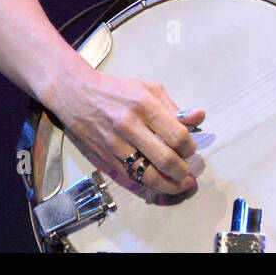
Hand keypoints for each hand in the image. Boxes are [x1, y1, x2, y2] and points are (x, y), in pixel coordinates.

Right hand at [49, 67, 205, 195]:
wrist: (77, 95)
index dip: (190, 148)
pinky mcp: (104, 158)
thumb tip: (199, 118)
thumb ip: (175, 107)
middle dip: (182, 171)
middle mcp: (129, 126)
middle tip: (188, 173)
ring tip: (179, 185)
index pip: (176, 135)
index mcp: (145, 105)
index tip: (191, 150)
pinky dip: (148, 184)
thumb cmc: (118, 90)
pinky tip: (159, 184)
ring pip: (147, 175)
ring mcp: (115, 144)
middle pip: (165, 159)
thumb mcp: (150, 89)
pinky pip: (130, 177)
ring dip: (168, 185)